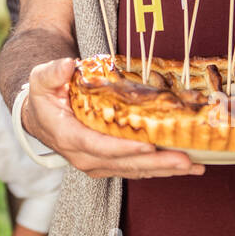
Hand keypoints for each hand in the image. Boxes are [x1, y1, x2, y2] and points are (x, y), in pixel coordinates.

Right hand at [21, 58, 204, 179]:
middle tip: (185, 160)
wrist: (40, 117)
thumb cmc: (44, 97)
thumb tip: (68, 65)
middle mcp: (84, 157)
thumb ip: (52, 73)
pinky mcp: (109, 164)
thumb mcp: (41, 79)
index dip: (124, 148)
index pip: (98, 146)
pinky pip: (136, 169)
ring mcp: (97, 164)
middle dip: (156, 163)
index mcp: (69, 137)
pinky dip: (160, 169)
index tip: (148, 146)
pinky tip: (183, 166)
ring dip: (165, 169)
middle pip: (124, 163)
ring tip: (193, 165)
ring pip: (134, 170)